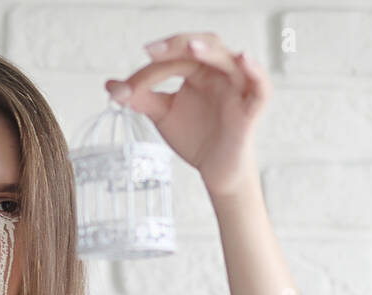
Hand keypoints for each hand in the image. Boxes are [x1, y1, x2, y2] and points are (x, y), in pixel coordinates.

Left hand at [104, 32, 270, 197]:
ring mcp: (237, 88)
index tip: (125, 88)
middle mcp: (219, 73)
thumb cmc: (196, 137)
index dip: (150, 70)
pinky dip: (255, 71)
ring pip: (229, 59)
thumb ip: (141, 98)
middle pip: (203, 46)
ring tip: (190, 47)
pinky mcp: (250, 109)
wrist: (216, 171)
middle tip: (152, 51)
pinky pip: (260, 86)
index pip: (174, 59)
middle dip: (178, 45)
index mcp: (198, 70)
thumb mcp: (163, 114)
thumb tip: (111, 86)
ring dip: (210, 51)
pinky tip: (243, 59)